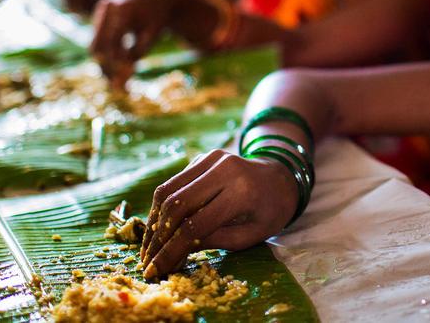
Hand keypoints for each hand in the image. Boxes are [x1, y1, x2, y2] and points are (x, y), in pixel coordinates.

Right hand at [90, 0, 179, 87]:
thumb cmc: (158, 17)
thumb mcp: (153, 33)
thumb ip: (138, 51)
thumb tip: (122, 77)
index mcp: (122, 10)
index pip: (111, 42)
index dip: (116, 62)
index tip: (126, 81)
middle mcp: (106, 9)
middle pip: (99, 46)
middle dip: (108, 68)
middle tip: (119, 89)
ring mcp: (99, 14)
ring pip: (96, 47)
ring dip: (105, 66)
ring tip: (119, 86)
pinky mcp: (98, 20)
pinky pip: (99, 42)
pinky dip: (107, 57)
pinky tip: (116, 74)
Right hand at [140, 149, 298, 278]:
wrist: (281, 177)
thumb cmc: (270, 211)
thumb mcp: (250, 236)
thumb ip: (214, 242)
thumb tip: (172, 254)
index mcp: (242, 192)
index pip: (195, 225)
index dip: (171, 251)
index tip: (155, 271)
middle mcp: (224, 169)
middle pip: (176, 205)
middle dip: (157, 238)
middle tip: (147, 261)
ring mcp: (212, 159)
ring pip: (167, 190)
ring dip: (153, 221)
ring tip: (149, 247)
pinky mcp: (203, 157)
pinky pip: (174, 183)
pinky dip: (162, 207)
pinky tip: (160, 228)